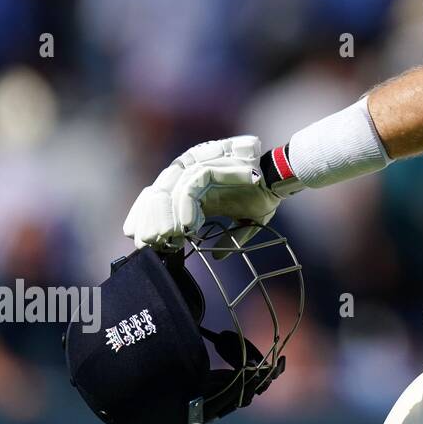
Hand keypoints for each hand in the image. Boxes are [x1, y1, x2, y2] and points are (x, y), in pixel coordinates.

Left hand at [123, 136, 279, 249]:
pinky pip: (190, 188)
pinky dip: (186, 208)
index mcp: (193, 189)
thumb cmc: (262, 198)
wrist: (280, 182)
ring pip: (169, 190)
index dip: (147, 218)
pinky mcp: (210, 168)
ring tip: (168, 238)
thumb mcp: (242, 222)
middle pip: (157, 193)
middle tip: (147, 242)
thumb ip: (227, 238)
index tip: (142, 240)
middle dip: (149, 220)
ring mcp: (199, 170)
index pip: (160, 199)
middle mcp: (191, 178)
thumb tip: (216, 255)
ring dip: (166, 216)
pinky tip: (188, 227)